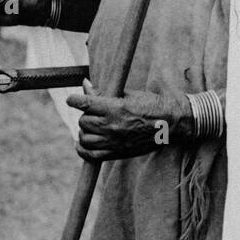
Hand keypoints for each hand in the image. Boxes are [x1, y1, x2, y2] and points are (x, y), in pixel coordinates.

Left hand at [65, 79, 193, 162]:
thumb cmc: (150, 104)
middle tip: (92, 112)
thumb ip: (104, 92)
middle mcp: (112, 126)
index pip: (84, 104)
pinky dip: (82, 149)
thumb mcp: (128, 94)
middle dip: (85, 115)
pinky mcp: (117, 153)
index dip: (73, 100)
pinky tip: (82, 143)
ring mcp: (113, 141)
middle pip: (83, 121)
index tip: (71, 99)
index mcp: (114, 108)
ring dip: (84, 131)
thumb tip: (85, 84)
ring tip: (90, 126)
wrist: (169, 124)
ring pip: (84, 138)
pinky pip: (91, 155)